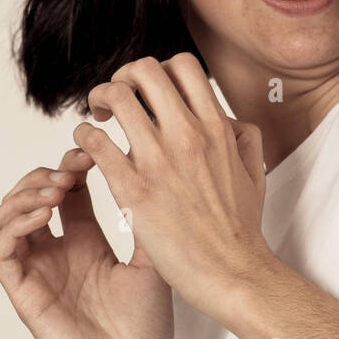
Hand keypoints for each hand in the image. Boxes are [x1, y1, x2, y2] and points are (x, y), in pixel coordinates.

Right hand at [0, 147, 173, 338]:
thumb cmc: (146, 328)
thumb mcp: (153, 259)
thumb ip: (144, 218)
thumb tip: (146, 170)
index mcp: (87, 244)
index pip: (66, 191)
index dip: (72, 166)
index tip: (91, 154)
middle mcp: (57, 254)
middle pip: (29, 197)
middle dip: (45, 174)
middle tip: (71, 170)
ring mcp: (38, 272)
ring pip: (3, 219)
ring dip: (24, 195)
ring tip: (55, 191)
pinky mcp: (24, 294)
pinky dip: (13, 225)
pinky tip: (43, 216)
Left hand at [73, 53, 275, 329]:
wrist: (233, 273)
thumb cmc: (241, 229)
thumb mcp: (253, 171)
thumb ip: (242, 136)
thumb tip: (225, 119)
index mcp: (217, 127)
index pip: (182, 65)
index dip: (158, 70)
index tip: (148, 93)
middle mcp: (188, 135)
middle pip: (143, 70)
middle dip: (123, 77)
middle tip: (116, 100)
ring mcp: (159, 161)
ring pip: (114, 97)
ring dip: (99, 101)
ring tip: (97, 120)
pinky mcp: (133, 190)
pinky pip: (95, 143)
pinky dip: (85, 138)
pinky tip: (88, 152)